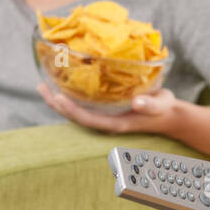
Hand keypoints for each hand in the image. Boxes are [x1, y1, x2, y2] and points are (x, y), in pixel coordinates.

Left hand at [36, 82, 179, 133]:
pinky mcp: (105, 112)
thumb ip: (151, 104)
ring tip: (42, 86)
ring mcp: (104, 118)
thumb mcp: (161, 104)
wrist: (168, 115)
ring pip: (76, 112)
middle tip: (41, 87)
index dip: (71, 110)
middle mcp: (106, 123)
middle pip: (75, 117)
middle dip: (57, 105)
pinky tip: (61, 85)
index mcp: (116, 124)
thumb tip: (137, 101)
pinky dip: (69, 97)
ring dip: (59, 101)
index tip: (58, 97)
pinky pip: (82, 106)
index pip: (88, 120)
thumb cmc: (164, 109)